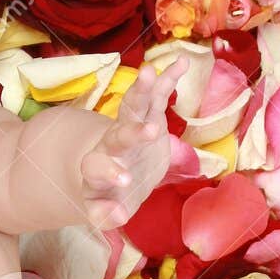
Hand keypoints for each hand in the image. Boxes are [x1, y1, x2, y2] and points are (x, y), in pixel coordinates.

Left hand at [80, 55, 188, 230]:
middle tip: (148, 131)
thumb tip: (118, 216)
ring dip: (141, 90)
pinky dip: (167, 79)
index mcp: (97, 168)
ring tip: (149, 73)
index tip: (125, 180)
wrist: (120, 176)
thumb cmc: (110, 195)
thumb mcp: (105, 210)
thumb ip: (106, 214)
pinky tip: (183, 62)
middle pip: (118, 134)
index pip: (96, 167)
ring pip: (133, 107)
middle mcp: (112, 144)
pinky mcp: (148, 116)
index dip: (109, 172)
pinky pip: (157, 96)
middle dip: (132, 131)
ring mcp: (130, 126)